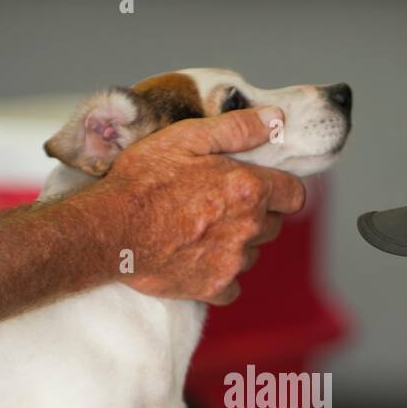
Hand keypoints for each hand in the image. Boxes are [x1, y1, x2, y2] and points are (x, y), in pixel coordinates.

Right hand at [98, 107, 305, 304]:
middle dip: (255, 215)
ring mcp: (231, 262)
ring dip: (236, 245)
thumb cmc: (144, 180)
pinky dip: (220, 277)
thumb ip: (237, 128)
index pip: (295, 195)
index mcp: (248, 189)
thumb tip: (275, 120)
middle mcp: (248, 229)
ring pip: (251, 255)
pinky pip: (232, 287)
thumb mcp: (187, 137)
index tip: (261, 187)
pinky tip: (197, 261)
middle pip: (273, 226)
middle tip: (219, 205)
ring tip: (201, 231)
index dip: (280, 189)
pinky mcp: (213, 288)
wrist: (111, 230)